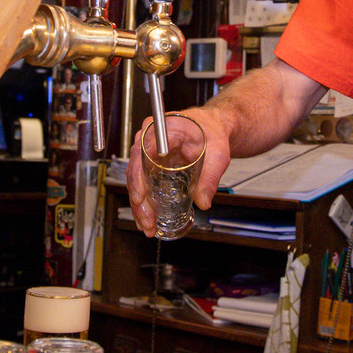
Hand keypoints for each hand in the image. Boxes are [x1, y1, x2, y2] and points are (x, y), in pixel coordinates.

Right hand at [126, 108, 231, 235]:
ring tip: (147, 226)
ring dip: (139, 205)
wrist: (213, 127)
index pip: (142, 152)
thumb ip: (211, 177)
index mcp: (164, 127)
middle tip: (147, 221)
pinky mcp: (150, 161)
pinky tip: (148, 217)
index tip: (141, 199)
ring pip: (135, 179)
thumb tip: (203, 200)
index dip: (138, 178)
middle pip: (135, 170)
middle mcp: (150, 137)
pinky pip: (141, 181)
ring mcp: (147, 150)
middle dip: (138, 200)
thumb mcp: (218, 153)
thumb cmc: (213, 131)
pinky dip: (144, 200)